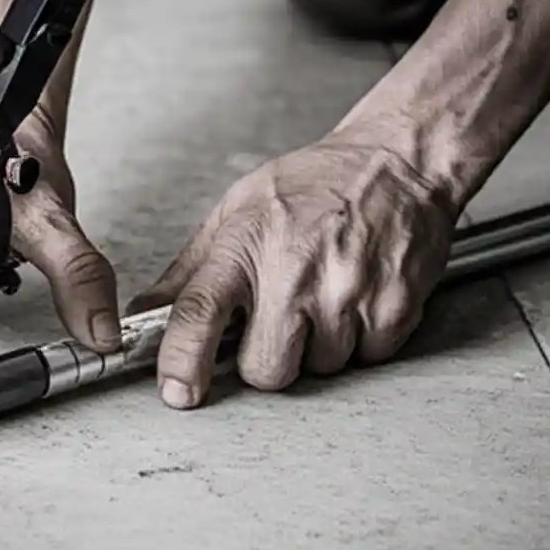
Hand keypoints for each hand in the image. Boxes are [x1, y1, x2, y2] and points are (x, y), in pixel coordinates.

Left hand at [128, 131, 459, 408]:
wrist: (401, 159)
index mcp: (247, 244)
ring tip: (326, 293)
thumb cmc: (319, 182)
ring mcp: (347, 293)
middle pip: (266, 370)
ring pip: (319, 369)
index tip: (177, 390)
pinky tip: (358, 295)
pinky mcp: (393, 310)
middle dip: (269, 357)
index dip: (182, 360)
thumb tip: (147, 312)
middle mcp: (295, 272)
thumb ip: (191, 269)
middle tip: (282, 317)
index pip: (200, 312)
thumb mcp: (240, 209)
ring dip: (319, 346)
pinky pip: (366, 358)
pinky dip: (362, 338)